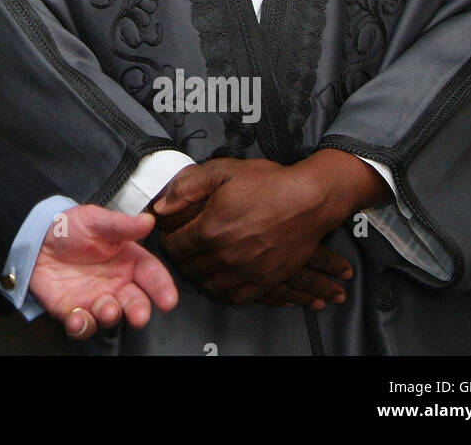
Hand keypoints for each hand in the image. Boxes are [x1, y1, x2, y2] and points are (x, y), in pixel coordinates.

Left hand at [29, 206, 177, 338]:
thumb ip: (121, 225)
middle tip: (139, 315)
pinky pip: (82, 324)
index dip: (162, 288)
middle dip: (139, 310)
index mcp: (128, 261)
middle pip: (135, 302)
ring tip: (107, 309)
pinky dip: (82, 326)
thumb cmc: (71, 228)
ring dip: (111, 316)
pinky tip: (78, 318)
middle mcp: (117, 284)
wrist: (37, 238)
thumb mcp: (95, 220)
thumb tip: (148, 221)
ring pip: (110, 316)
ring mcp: (96, 299)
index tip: (168, 300)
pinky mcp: (73, 310)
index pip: (152, 275)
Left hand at [153, 164, 351, 307]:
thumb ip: (186, 188)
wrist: (310, 200)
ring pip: (210, 286)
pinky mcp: (266, 281)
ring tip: (199, 263)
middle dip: (181, 259)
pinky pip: (237, 298)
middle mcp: (226, 256)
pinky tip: (221, 281)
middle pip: (189, 269)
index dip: (168, 240)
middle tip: (183, 248)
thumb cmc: (267, 183)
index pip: (174, 247)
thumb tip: (160, 208)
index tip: (171, 234)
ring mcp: (247, 272)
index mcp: (211, 229)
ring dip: (199, 277)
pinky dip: (224, 292)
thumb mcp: (221, 172)